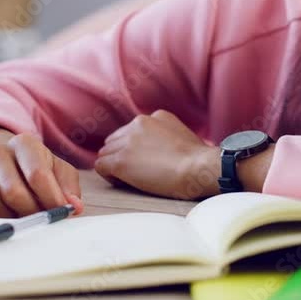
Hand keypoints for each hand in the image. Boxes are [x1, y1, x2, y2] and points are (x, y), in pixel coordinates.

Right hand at [0, 128, 82, 217]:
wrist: (2, 162)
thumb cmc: (35, 168)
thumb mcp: (58, 170)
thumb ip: (68, 187)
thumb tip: (73, 207)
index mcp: (24, 143)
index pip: (36, 173)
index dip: (51, 197)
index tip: (60, 212)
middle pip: (13, 190)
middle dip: (31, 211)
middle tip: (42, 219)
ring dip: (8, 214)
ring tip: (22, 215)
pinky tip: (2, 212)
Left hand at [95, 110, 220, 198]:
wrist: (199, 168)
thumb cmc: (199, 161)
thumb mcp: (184, 135)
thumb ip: (166, 135)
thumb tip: (162, 149)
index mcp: (154, 117)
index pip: (131, 131)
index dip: (134, 148)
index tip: (144, 161)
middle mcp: (138, 123)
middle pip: (115, 140)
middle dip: (121, 155)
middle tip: (136, 172)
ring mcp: (128, 142)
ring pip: (106, 153)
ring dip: (115, 166)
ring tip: (131, 178)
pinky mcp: (121, 161)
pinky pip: (101, 166)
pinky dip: (109, 175)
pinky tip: (123, 182)